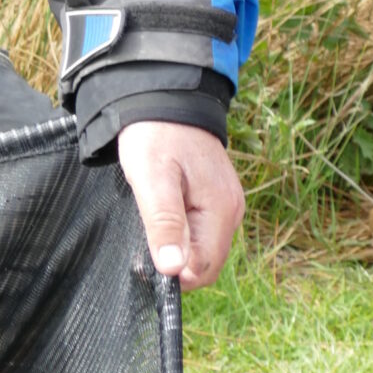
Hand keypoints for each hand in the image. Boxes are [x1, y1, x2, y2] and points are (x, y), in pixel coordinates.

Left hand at [117, 120, 243, 291]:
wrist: (164, 97)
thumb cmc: (155, 135)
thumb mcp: (152, 179)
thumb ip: (164, 223)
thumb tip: (174, 269)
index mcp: (221, 209)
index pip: (204, 269)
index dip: (174, 275)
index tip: (143, 263)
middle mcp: (232, 210)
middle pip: (206, 263)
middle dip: (176, 265)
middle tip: (140, 246)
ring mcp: (226, 204)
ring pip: (203, 248)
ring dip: (177, 250)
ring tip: (148, 227)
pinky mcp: (216, 198)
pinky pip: (202, 231)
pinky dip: (182, 235)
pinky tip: (161, 219)